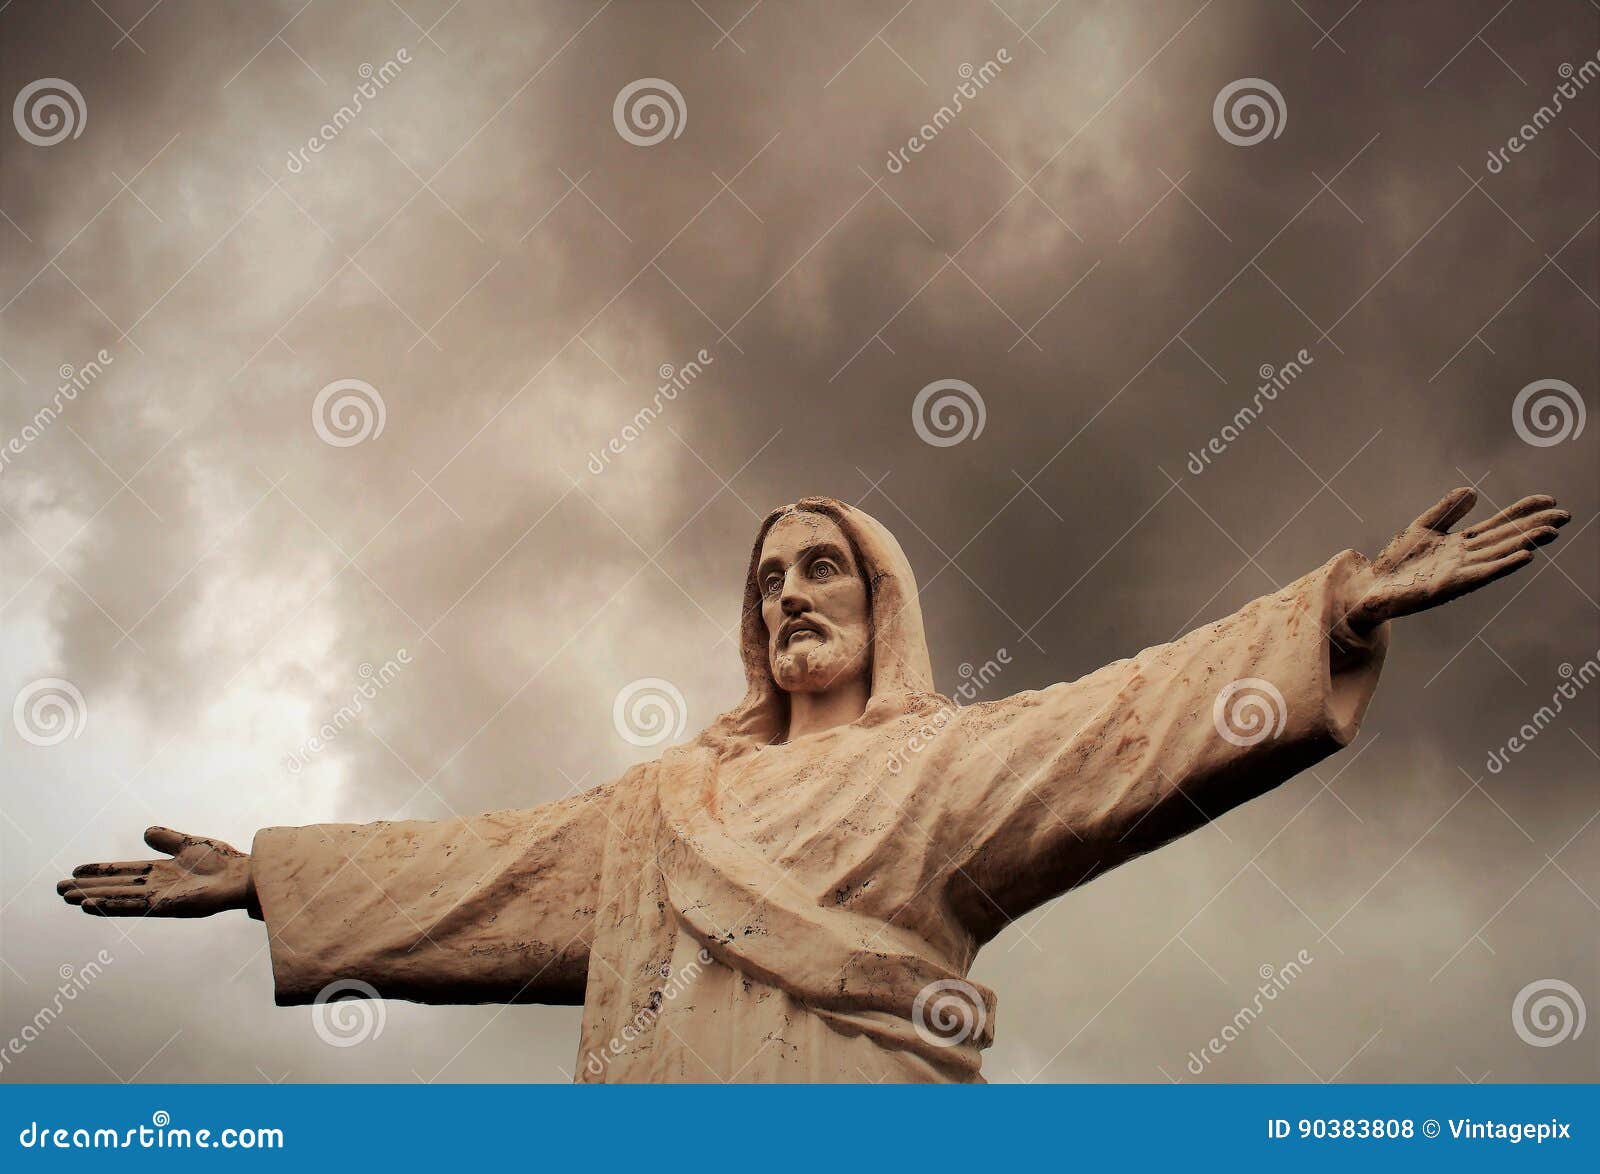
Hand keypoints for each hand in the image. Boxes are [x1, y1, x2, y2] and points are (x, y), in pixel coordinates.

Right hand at [57, 826, 251, 917]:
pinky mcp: (165, 906)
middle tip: (59, 888)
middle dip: (88, 887)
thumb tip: (145, 832)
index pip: (124, 871)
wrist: (243, 874)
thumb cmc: (223, 861)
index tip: (75, 870)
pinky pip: (132, 907)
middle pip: (115, 886)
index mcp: (161, 871)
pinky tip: (91, 905)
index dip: (101, 870)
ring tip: (68, 897)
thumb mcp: (189, 844)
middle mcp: (156, 886)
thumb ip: (167, 839)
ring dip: (93, 897)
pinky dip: (111, 906)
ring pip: (118, 898)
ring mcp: (159, 897)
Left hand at [1344, 488, 1569, 631]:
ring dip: (1526, 543)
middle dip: (1535, 527)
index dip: (1522, 512)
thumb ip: (1446, 511)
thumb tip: (1473, 492)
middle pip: (1506, 539)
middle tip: (1565, 516)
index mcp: (1461, 545)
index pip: (1498, 525)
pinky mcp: (1449, 586)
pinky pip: (1482, 574)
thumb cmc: (1396, 563)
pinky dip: (1503, 565)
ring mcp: (1459, 573)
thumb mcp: (1422, 527)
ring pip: (1500, 555)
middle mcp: (1466, 559)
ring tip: (1551, 532)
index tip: (1548, 499)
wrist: (1369, 588)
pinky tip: (1524, 556)